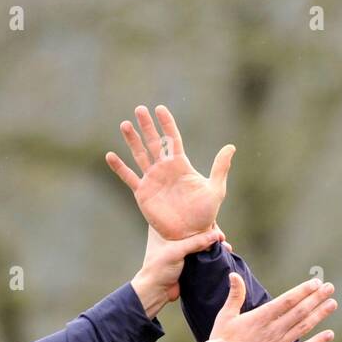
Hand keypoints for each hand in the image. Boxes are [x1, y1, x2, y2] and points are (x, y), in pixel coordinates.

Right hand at [106, 104, 235, 240]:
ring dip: (132, 140)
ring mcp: (152, 179)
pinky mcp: (142, 193)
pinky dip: (119, 167)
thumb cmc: (205, 213)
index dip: (166, 123)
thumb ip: (220, 167)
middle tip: (140, 109)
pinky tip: (110, 156)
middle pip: (154, 142)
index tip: (160, 108)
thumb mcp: (215, 189)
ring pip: (140, 155)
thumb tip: (231, 146)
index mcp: (180, 164)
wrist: (190, 233)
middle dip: (147, 126)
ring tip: (125, 124)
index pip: (172, 138)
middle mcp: (165, 169)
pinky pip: (128, 177)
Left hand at [131, 225, 227, 318]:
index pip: (186, 215)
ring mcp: (181, 245)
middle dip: (211, 231)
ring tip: (225, 246)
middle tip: (221, 238)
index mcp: (164, 226)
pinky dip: (212, 251)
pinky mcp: (187, 257)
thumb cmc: (158, 269)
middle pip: (197, 227)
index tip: (214, 225)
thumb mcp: (176, 251)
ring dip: (213, 242)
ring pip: (201, 239)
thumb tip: (216, 236)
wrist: (156, 291)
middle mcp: (173, 233)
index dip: (202, 218)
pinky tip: (224, 252)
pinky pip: (203, 250)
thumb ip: (196, 242)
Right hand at [209, 272, 337, 341]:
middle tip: (330, 288)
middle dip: (316, 298)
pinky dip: (318, 341)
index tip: (315, 283)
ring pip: (305, 326)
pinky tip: (329, 334)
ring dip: (320, 314)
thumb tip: (234, 275)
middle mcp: (274, 330)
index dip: (303, 291)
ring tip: (332, 303)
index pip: (287, 300)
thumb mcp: (225, 317)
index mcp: (261, 317)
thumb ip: (234, 296)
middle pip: (300, 311)